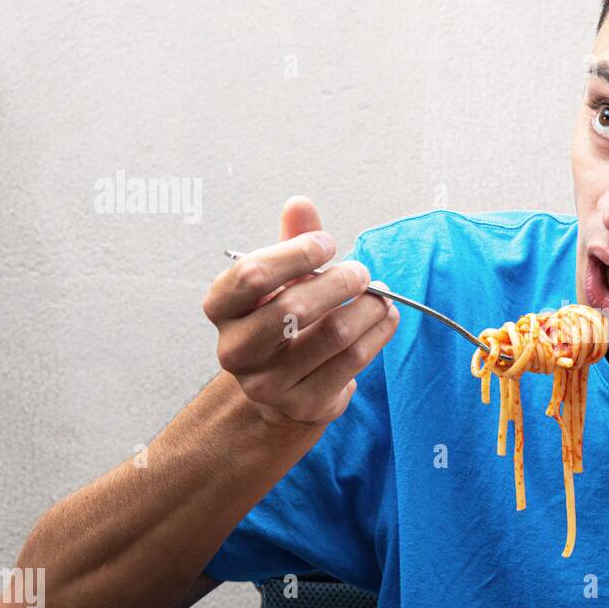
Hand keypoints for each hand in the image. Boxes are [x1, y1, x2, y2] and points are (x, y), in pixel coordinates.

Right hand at [203, 196, 399, 427]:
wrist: (284, 388)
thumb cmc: (282, 320)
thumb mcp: (282, 278)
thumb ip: (290, 242)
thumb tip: (300, 204)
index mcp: (222, 309)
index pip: (251, 275)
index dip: (295, 254)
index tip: (328, 243)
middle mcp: (236, 349)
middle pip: (293, 308)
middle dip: (339, 283)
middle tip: (362, 273)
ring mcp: (268, 383)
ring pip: (333, 335)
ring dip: (368, 308)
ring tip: (382, 295)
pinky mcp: (304, 403)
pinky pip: (353, 361)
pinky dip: (378, 333)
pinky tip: (386, 318)